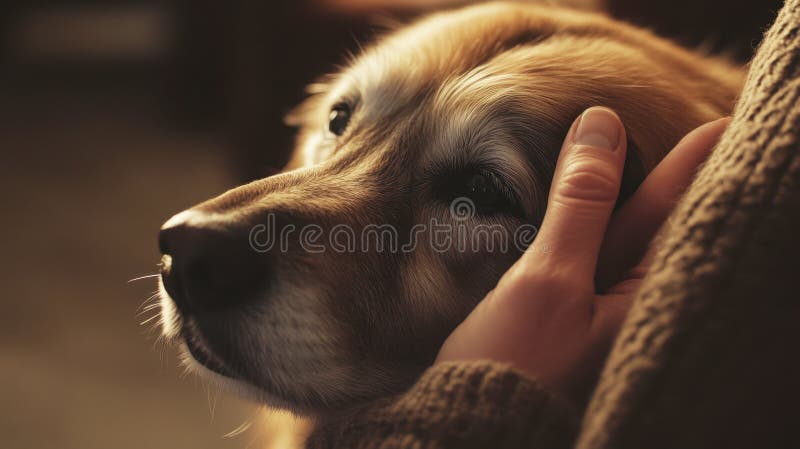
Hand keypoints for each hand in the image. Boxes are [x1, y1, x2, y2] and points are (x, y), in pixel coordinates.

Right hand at [436, 107, 728, 400]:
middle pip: (654, 223)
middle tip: (700, 132)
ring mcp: (595, 311)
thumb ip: (579, 203)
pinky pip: (588, 257)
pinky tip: (599, 206)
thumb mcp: (551, 277)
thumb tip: (600, 126)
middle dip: (672, 176)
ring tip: (656, 158)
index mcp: (644, 297)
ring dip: (627, 195)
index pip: (679, 213)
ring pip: (618, 238)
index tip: (715, 123)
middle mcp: (628, 304)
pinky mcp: (564, 316)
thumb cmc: (516, 362)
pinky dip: (590, 223)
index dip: (694, 164)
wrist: (474, 424)